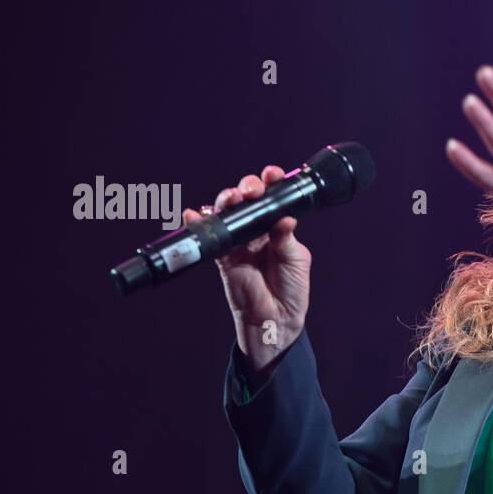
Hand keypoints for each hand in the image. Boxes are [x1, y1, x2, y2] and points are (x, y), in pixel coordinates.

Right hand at [183, 166, 311, 378]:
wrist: (277, 320)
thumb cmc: (291, 290)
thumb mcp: (297, 261)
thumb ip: (287, 239)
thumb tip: (285, 219)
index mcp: (277, 226)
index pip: (272, 198)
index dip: (271, 182)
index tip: (272, 174)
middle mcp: (256, 230)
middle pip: (246, 199)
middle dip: (246, 188)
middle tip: (250, 191)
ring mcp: (238, 241)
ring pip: (226, 213)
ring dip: (225, 201)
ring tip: (229, 199)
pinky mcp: (223, 256)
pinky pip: (209, 237)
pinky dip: (199, 223)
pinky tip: (196, 215)